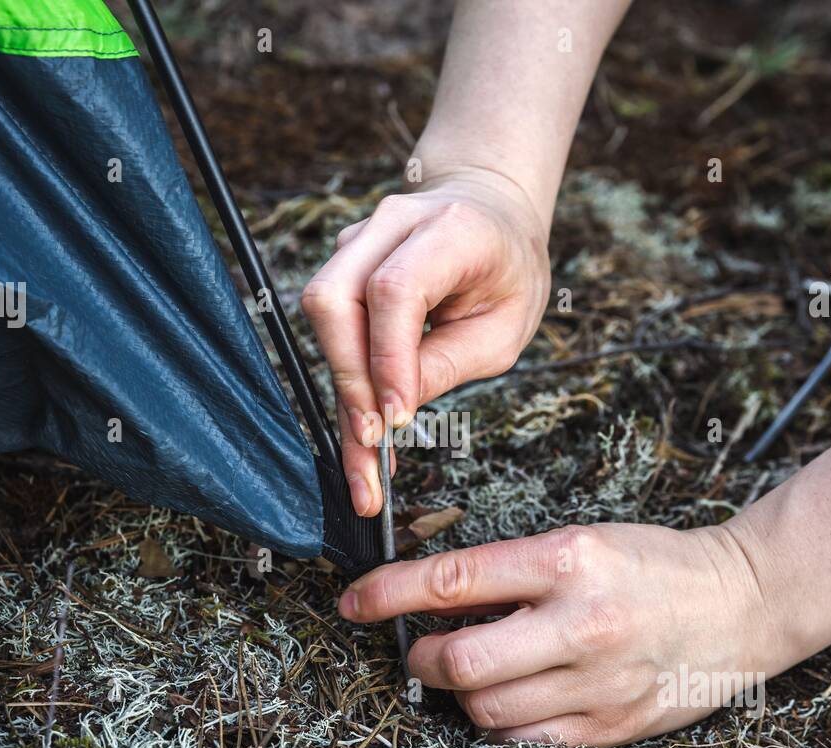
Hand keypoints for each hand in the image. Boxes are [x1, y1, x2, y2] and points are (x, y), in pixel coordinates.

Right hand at [300, 167, 550, 515]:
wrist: (492, 212)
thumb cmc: (506, 274)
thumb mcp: (504, 330)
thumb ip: (447, 364)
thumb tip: (391, 411)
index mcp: (451, 230)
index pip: (395, 290)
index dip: (387, 359)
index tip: (394, 419)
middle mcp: (393, 224)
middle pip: (335, 298)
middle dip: (348, 378)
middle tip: (372, 442)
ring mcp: (360, 239)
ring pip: (323, 312)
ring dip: (341, 385)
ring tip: (365, 452)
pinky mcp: (343, 262)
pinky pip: (331, 323)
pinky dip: (345, 377)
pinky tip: (363, 425)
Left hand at [338, 523, 793, 746]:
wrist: (741, 604)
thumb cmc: (653, 564)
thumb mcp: (580, 541)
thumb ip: (509, 573)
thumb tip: (431, 599)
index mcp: (567, 560)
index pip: (451, 581)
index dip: (387, 593)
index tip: (354, 600)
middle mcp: (579, 624)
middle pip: (458, 662)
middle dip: (417, 659)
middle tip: (416, 650)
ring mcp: (597, 682)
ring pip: (484, 709)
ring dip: (457, 693)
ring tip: (472, 671)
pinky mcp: (610, 726)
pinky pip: (523, 740)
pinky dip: (500, 721)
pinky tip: (511, 697)